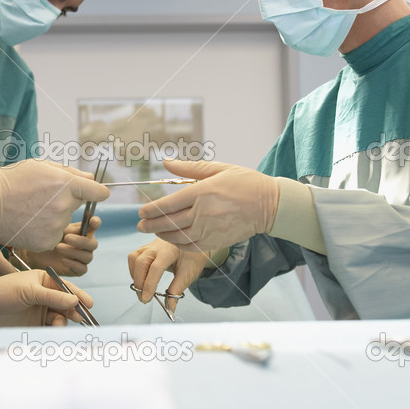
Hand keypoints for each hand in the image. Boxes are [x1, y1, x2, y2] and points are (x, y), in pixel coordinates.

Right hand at [0, 160, 109, 251]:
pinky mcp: (47, 241)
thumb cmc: (11, 181)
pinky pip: (54, 236)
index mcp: (66, 184)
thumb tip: (91, 180)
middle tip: (42, 198)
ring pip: (64, 221)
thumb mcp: (40, 166)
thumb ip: (69, 172)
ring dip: (54, 217)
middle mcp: (64, 205)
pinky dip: (44, 232)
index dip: (97, 192)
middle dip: (66, 200)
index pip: (99, 192)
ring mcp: (56, 226)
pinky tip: (28, 224)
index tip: (94, 193)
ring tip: (31, 210)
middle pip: (78, 204)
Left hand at [0, 269, 93, 326]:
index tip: (88, 304)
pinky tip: (52, 330)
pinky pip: (51, 328)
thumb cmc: (3, 292)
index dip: (78, 295)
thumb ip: (53, 297)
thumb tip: (75, 301)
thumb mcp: (29, 291)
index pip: (66, 287)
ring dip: (63, 321)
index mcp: (44, 281)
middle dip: (74, 310)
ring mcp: (40, 310)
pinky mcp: (35, 325)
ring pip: (61, 317)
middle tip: (80, 317)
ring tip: (57, 324)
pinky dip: (54, 330)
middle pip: (66, 303)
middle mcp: (45, 295)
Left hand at [20, 217, 99, 276]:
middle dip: (80, 241)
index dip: (96, 223)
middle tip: (66, 237)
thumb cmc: (49, 238)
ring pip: (88, 256)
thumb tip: (78, 224)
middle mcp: (86, 244)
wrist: (37, 254)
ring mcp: (83, 257)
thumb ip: (70, 227)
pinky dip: (73, 264)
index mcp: (83, 231)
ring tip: (59, 248)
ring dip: (73, 252)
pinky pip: (83, 269)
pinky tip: (63, 260)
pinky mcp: (78, 269)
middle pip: (93, 244)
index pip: (94, 225)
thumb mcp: (58, 229)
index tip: (92, 221)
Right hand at [128, 239, 209, 312]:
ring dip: (135, 276)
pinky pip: (134, 258)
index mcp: (170, 250)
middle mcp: (157, 246)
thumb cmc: (192, 257)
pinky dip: (134, 271)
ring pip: (134, 259)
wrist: (192, 241)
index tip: (147, 299)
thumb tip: (169, 308)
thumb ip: (176, 290)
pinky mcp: (145, 248)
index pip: (155, 268)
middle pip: (141, 262)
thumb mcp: (188, 274)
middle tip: (144, 299)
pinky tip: (141, 280)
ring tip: (142, 290)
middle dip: (139, 283)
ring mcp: (149, 246)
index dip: (149, 285)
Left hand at [137, 159, 278, 251]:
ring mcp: (209, 229)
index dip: (151, 209)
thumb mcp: (218, 169)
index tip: (141, 211)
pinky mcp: (215, 241)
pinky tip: (171, 238)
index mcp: (202, 192)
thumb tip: (166, 163)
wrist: (269, 205)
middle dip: (150, 224)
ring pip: (176, 236)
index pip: (168, 204)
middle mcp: (203, 212)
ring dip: (161, 235)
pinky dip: (177, 243)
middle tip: (140, 224)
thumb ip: (189, 168)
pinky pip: (190, 245)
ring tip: (152, 231)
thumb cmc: (244, 182)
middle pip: (168, 222)